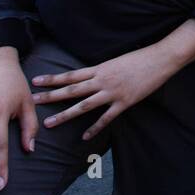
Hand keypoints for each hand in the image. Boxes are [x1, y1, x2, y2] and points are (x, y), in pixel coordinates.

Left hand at [30, 42, 181, 140]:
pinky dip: (95, 128)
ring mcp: (113, 92)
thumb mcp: (117, 60)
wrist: (161, 58)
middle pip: (72, 90)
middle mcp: (103, 80)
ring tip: (49, 123)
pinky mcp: (125, 102)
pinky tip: (84, 137)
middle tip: (33, 101)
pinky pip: (106, 117)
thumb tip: (90, 76)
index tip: (36, 81)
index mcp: (100, 68)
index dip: (53, 78)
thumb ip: (102, 70)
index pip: (71, 75)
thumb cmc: (141, 57)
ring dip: (65, 114)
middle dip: (51, 96)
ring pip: (84, 105)